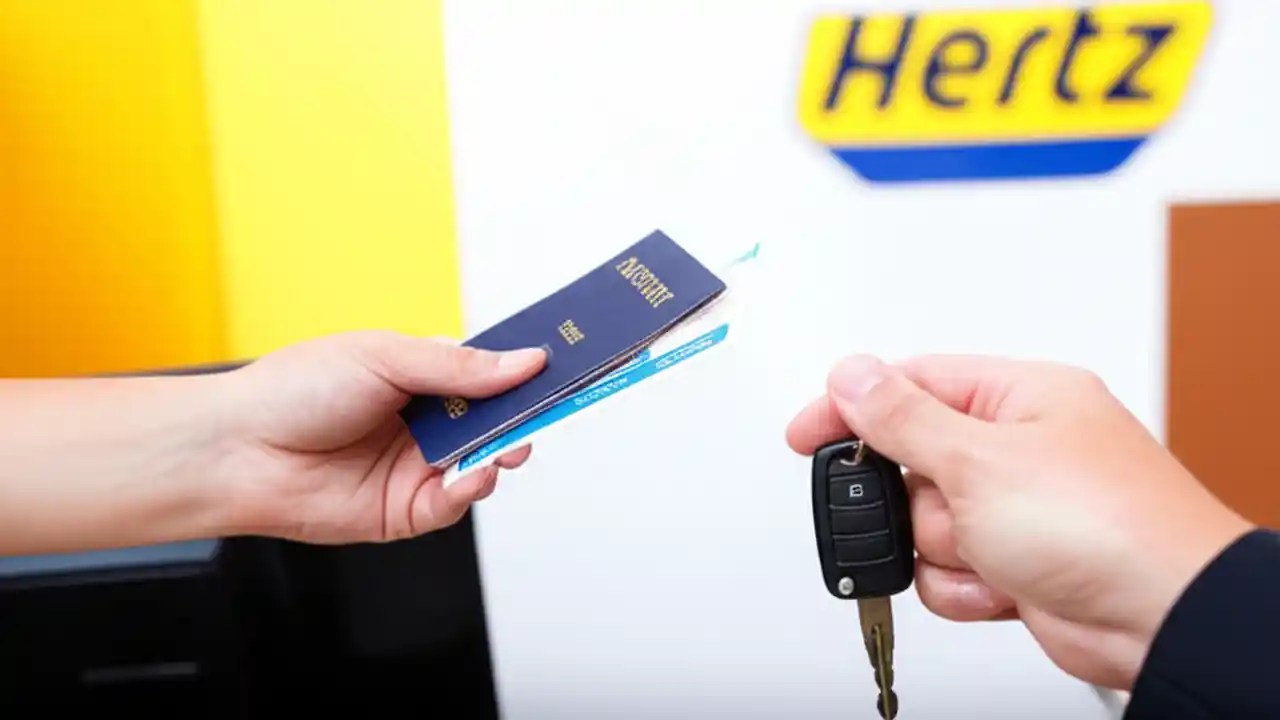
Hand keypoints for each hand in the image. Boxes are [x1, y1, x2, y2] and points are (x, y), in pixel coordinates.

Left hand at [211, 331, 545, 543]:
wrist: (237, 449)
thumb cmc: (294, 389)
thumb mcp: (386, 357)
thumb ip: (459, 367)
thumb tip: (525, 362)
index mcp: (419, 378)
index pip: (487, 374)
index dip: (523, 371)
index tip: (560, 365)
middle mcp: (422, 424)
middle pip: (494, 421)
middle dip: (525, 415)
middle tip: (551, 407)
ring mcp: (415, 469)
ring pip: (483, 462)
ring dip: (504, 452)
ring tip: (510, 444)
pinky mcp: (404, 512)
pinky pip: (455, 503)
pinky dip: (472, 489)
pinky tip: (475, 473)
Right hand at [786, 354, 1253, 689]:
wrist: (1161, 620)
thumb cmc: (1106, 525)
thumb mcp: (980, 458)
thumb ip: (902, 416)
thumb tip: (852, 373)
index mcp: (1020, 398)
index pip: (911, 384)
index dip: (852, 407)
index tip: (807, 433)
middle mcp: (1019, 448)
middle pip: (911, 463)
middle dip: (918, 500)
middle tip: (942, 507)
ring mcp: (1016, 508)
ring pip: (924, 524)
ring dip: (946, 547)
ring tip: (991, 549)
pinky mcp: (1015, 560)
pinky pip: (948, 568)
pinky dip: (966, 583)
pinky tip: (1005, 581)